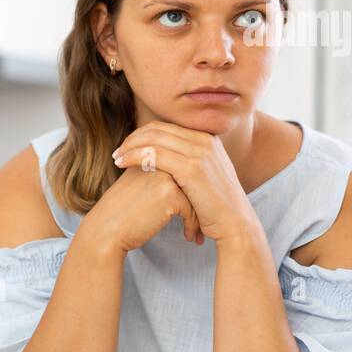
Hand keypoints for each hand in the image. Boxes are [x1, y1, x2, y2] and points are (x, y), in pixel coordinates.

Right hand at [86, 159, 203, 254]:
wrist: (105, 229)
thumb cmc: (120, 212)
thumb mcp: (137, 184)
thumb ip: (157, 175)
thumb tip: (183, 181)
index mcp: (152, 156)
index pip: (183, 170)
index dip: (191, 190)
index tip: (196, 207)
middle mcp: (160, 161)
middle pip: (192, 181)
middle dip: (200, 202)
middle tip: (203, 220)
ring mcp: (165, 175)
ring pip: (196, 195)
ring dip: (199, 216)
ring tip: (198, 232)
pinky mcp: (169, 193)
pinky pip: (192, 209)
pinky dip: (193, 225)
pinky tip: (189, 237)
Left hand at [110, 121, 257, 243]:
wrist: (235, 224)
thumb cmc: (216, 207)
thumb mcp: (204, 176)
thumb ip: (187, 162)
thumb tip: (162, 159)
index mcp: (207, 139)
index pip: (166, 127)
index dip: (143, 135)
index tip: (127, 148)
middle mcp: (204, 140)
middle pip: (158, 129)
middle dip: (133, 139)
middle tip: (117, 152)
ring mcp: (200, 152)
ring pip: (153, 139)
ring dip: (130, 147)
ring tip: (116, 159)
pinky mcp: (193, 168)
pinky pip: (155, 154)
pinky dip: (134, 156)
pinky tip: (122, 164)